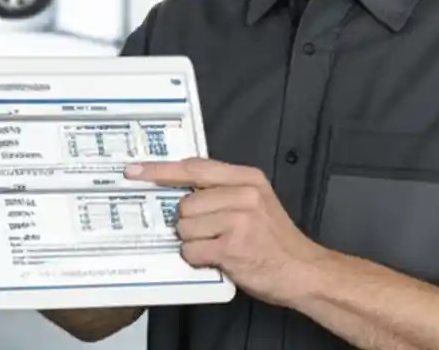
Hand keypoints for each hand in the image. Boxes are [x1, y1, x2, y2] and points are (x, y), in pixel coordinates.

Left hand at [126, 157, 328, 307]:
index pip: (193, 168)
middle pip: (184, 204)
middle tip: (215, 233)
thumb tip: (178, 189)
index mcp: (246, 178)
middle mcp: (243, 194)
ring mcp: (238, 221)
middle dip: (190, 223)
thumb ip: (221, 189)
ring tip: (221, 246)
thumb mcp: (254, 200)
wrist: (303, 271)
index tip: (134, 171)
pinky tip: (219, 258)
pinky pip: (192, 250)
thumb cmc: (274, 239)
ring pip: (184, 228)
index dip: (159, 170)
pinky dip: (199, 259)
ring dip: (195, 242)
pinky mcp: (232, 247)